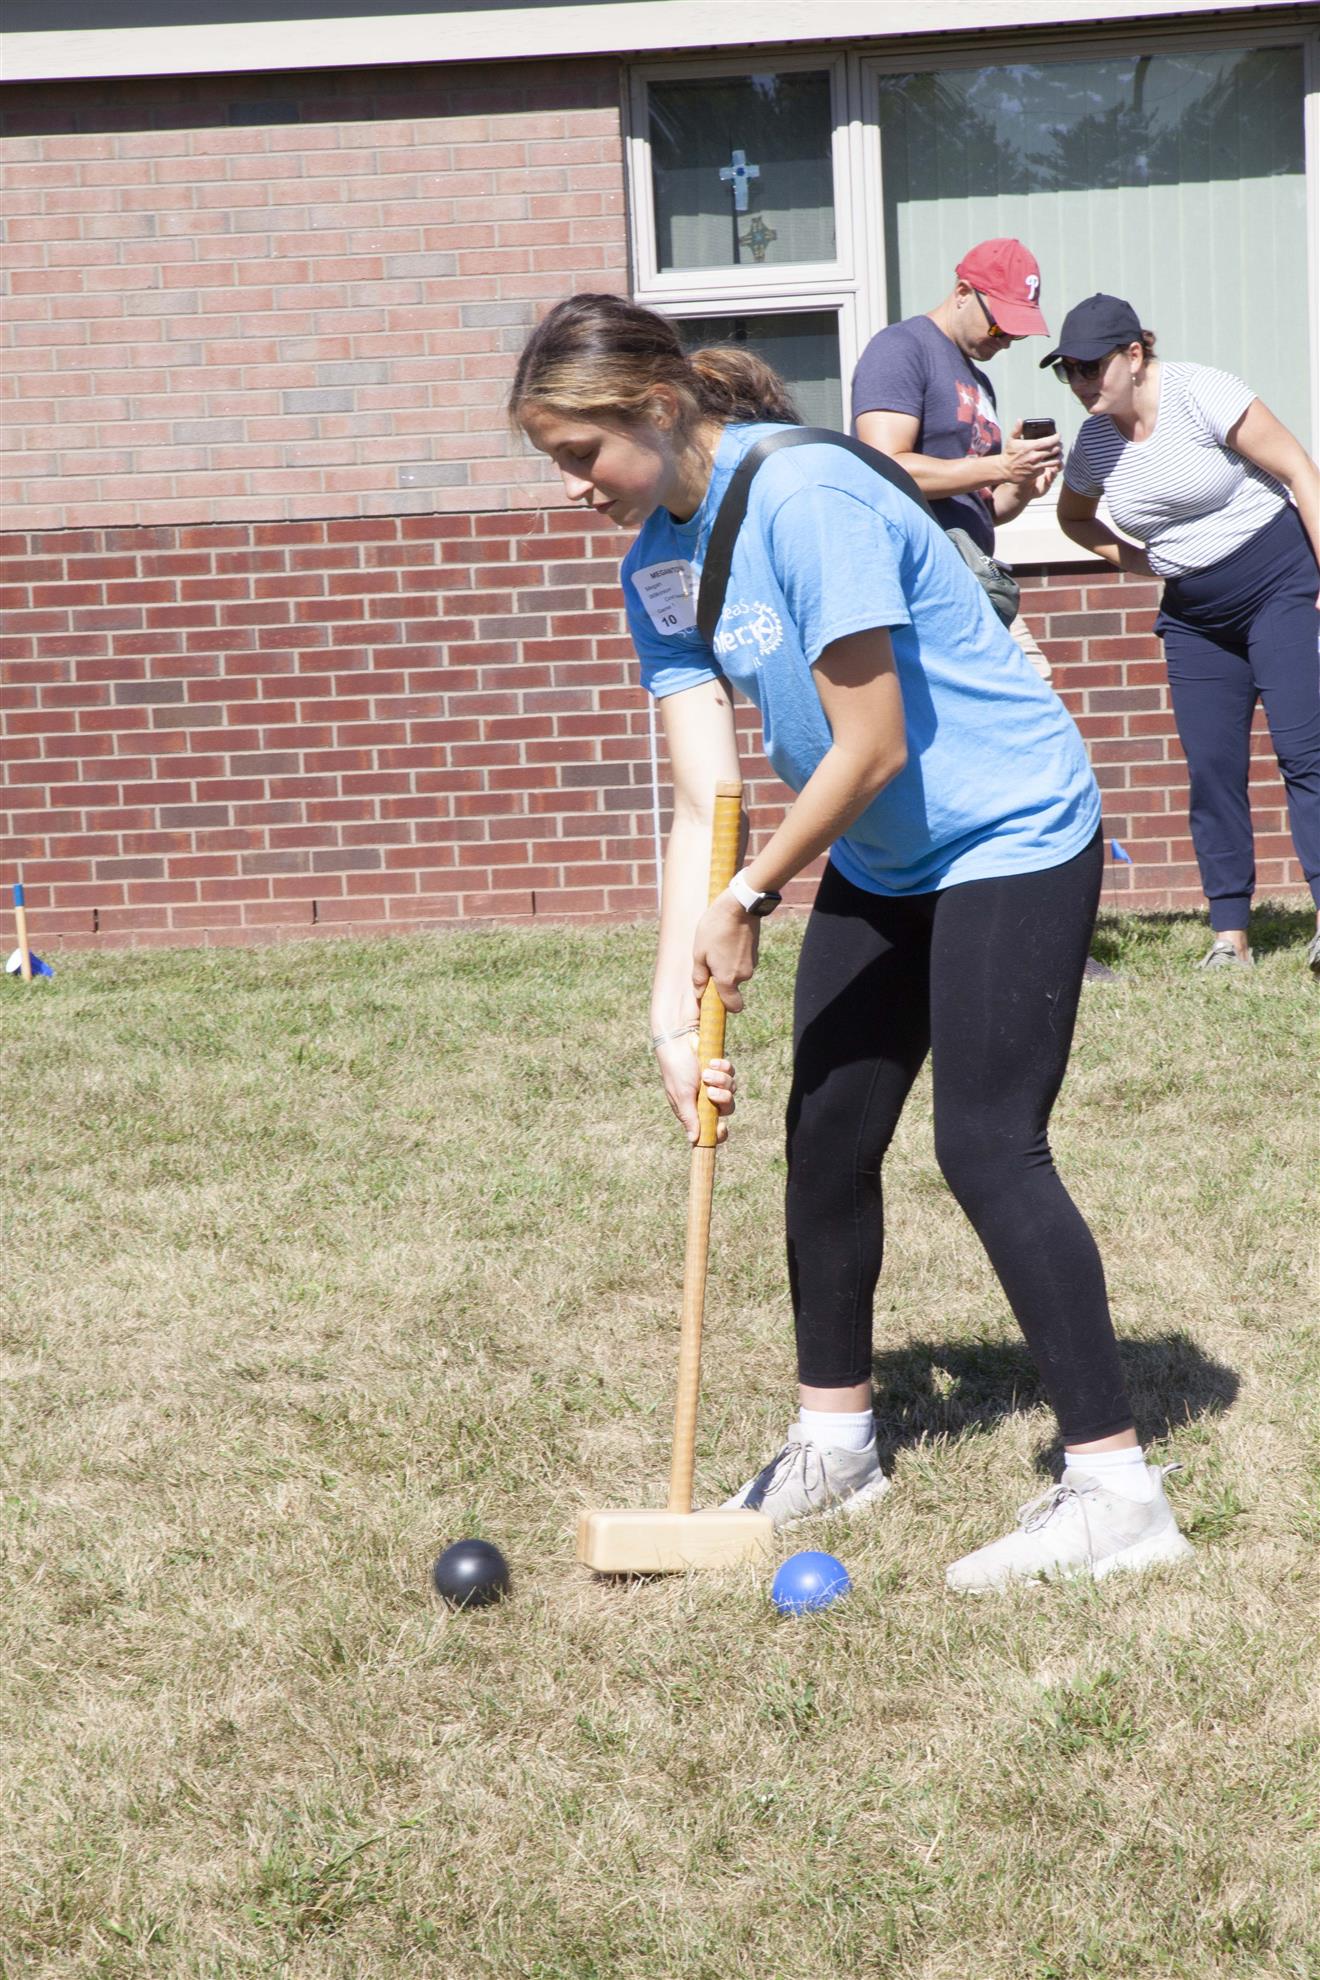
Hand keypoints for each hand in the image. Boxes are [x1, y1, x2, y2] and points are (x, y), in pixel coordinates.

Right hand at [655, 1042, 736, 1144]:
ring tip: (706, 1071)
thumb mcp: (682, 1095)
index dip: (719, 1132)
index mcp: (694, 1110)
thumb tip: (693, 1140)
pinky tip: (712, 1061)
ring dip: (721, 1080)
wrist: (678, 1040)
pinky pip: (731, 1073)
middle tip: (710, 1091)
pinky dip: (724, 1067)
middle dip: (722, 1099)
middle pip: (727, 1108)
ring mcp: (715, 1083)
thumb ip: (690, 1117)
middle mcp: (706, 1099)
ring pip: (732, 1089)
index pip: (711, 1129)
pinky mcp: (721, 1069)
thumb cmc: (676, 1069)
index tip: (722, 1126)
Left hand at [691, 892, 758, 1014]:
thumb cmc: (715, 929)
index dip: (724, 1006)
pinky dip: (734, 955)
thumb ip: (699, 976)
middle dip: (721, 978)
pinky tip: (727, 939)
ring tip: (717, 945)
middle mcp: (743, 975)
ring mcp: (752, 964)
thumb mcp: (699, 953)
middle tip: (708, 959)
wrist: (739, 906)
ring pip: (737, 972)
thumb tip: (699, 993)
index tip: (713, 998)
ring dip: (727, 964)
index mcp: (727, 979)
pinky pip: (742, 961)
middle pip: (732, 986)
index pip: (733, 1007)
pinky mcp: (756, 952)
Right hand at [998, 421, 1062, 488]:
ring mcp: (1036, 466)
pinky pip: (1048, 468)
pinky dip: (1050, 464)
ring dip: (1058, 456)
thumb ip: (1017, 429)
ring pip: (1055, 460)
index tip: (1058, 435)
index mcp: (1031, 446)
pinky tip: (1050, 461)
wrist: (1004, 470)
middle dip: (1059, 445)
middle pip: (1055, 450)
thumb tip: (1020, 420)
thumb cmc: (1009, 454)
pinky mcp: (1036, 473)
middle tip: (1058, 444)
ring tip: (1058, 453)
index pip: (1050, 441)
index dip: (1057, 437)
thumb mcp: (1011, 440)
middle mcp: (1035, 456)